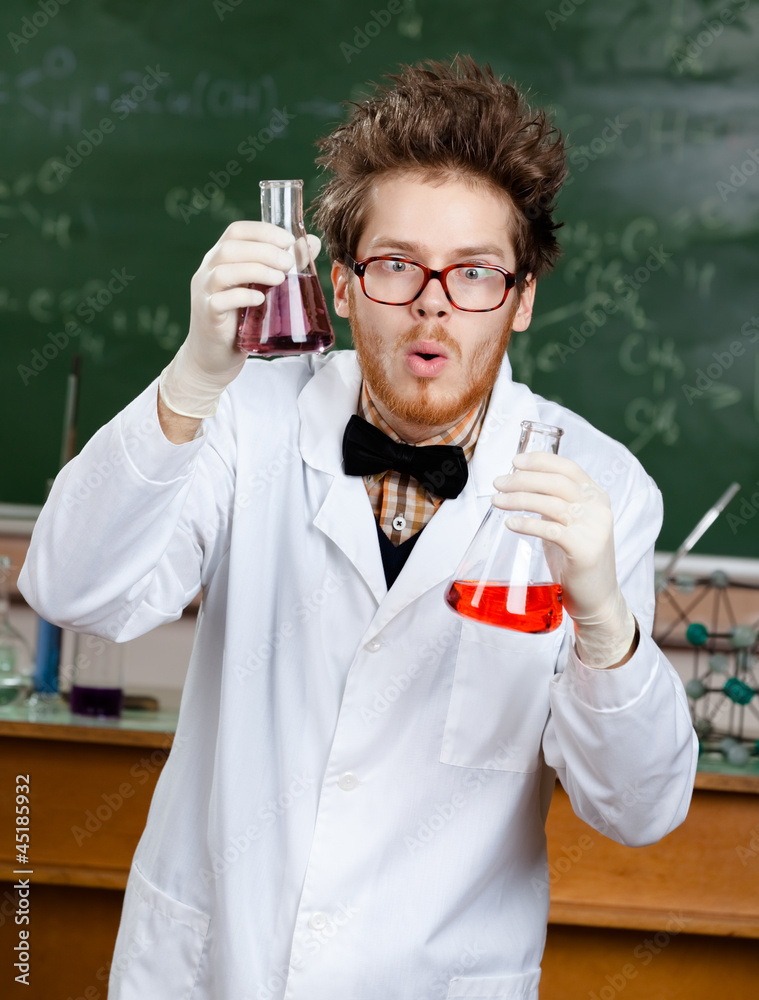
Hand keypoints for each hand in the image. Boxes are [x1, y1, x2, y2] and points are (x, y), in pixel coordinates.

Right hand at [159, 221, 320, 417]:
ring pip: (223, 272)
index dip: (263, 231)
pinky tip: (261, 300)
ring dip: (255, 270)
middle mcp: (208, 271)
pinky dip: (242, 297)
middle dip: (264, 251)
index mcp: (221, 258)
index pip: (236, 231)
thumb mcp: (263, 288)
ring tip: (280, 279)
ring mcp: (205, 293)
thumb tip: (311, 242)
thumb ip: (283, 265)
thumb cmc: (241, 320)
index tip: (289, 240)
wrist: (215, 358)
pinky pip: (219, 301)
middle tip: (289, 263)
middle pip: (230, 248)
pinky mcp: (207, 316)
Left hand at [492, 452, 636, 666]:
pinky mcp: (584, 549)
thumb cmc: (577, 560)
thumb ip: (555, 503)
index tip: (515, 461)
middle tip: (498, 483)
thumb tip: (520, 483)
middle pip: (556, 482)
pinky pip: (551, 530)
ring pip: (551, 503)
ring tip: (497, 501)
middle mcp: (598, 508)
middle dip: (522, 479)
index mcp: (596, 496)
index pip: (567, 467)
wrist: (598, 598)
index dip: (540, 460)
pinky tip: (510, 523)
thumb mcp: (570, 524)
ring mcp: (594, 528)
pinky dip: (527, 524)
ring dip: (519, 498)